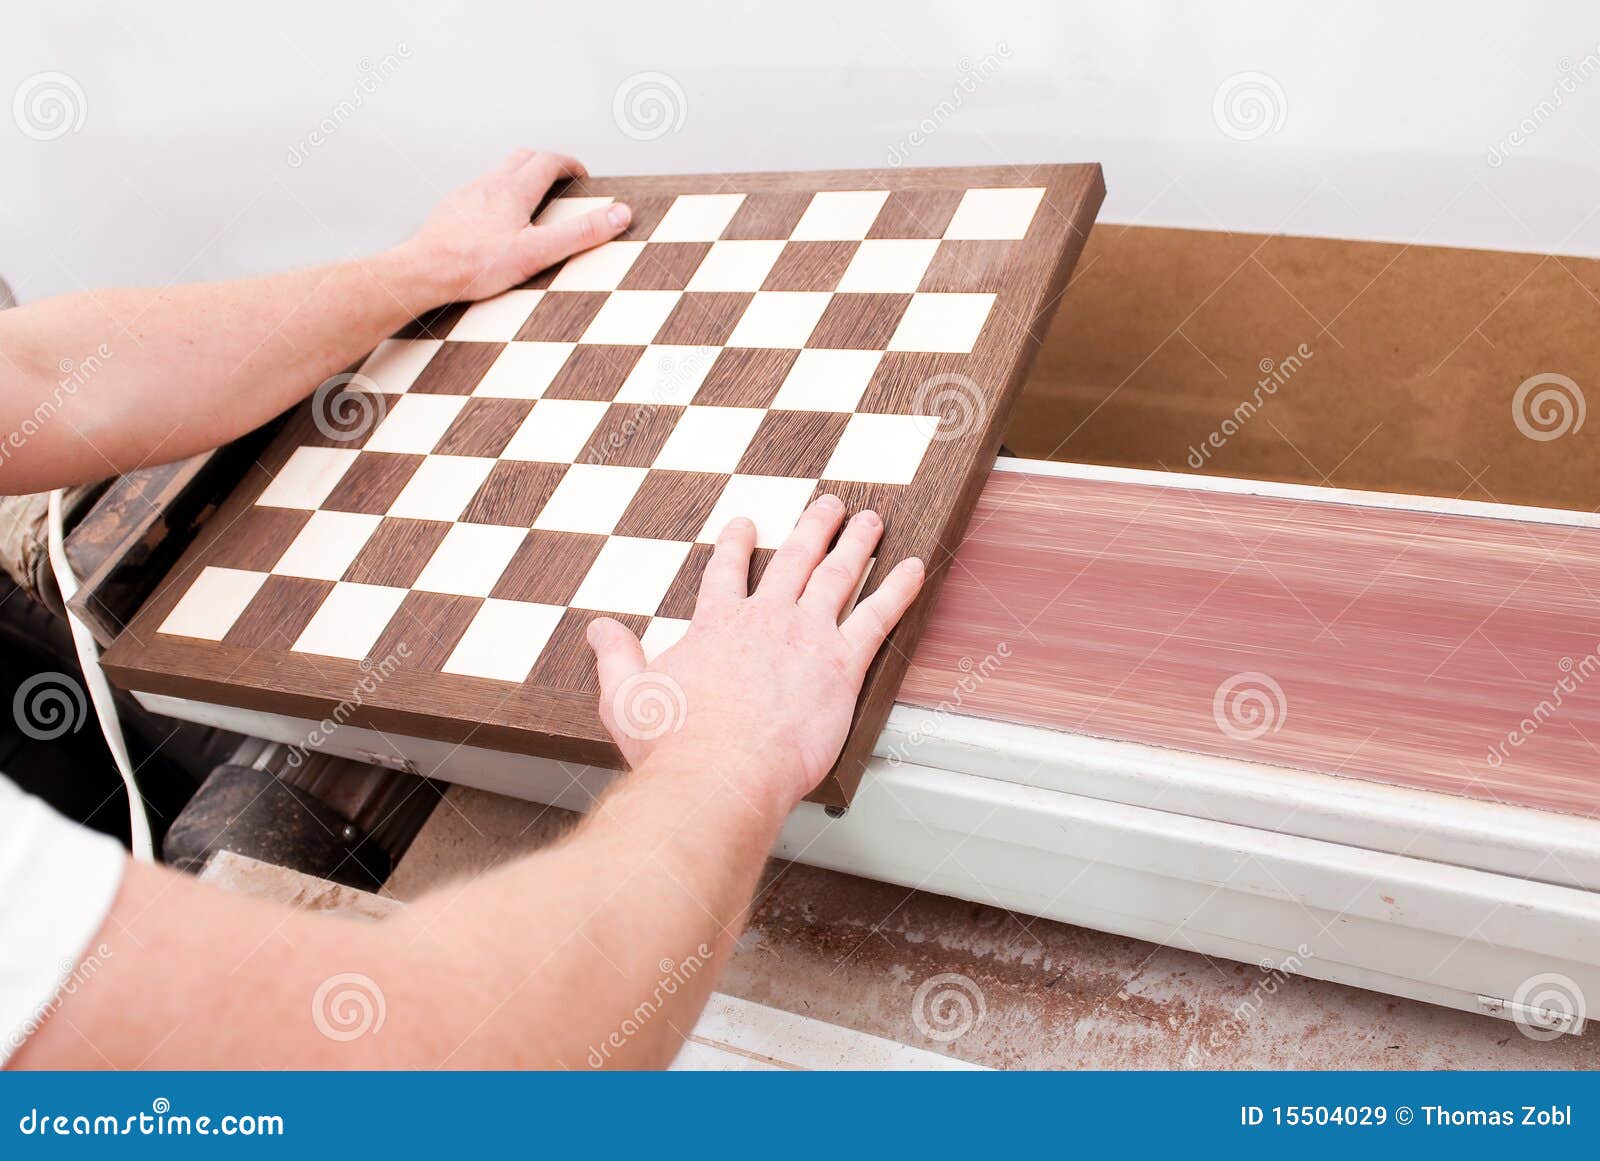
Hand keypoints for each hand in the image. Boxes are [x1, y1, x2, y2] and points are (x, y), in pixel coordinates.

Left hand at [399, 149, 629, 302]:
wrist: (424, 271)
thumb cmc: (476, 266)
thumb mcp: (538, 252)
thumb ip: (580, 233)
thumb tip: (619, 214)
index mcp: (514, 190)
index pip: (549, 161)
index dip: (570, 165)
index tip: (581, 176)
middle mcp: (489, 184)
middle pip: (524, 158)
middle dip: (547, 164)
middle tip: (562, 181)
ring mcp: (468, 194)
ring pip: (500, 172)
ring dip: (522, 177)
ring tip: (534, 199)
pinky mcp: (452, 208)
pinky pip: (481, 190)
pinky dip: (498, 194)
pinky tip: (498, 220)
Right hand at [586, 495, 925, 814]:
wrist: (718, 774)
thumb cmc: (674, 746)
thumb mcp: (625, 697)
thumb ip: (615, 658)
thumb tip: (598, 630)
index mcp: (716, 625)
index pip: (727, 572)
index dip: (737, 545)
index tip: (746, 526)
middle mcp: (765, 619)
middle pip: (794, 559)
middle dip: (813, 528)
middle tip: (829, 505)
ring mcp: (806, 636)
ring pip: (838, 575)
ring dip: (856, 543)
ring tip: (871, 520)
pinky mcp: (842, 664)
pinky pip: (878, 616)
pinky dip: (899, 589)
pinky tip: (916, 569)